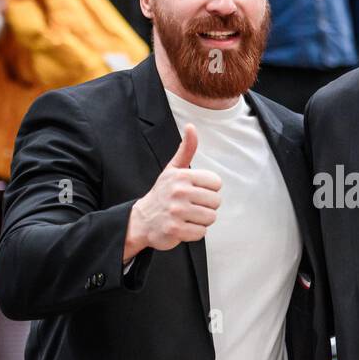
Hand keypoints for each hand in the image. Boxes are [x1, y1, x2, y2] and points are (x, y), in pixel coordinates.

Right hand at [123, 124, 221, 258]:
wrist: (141, 220)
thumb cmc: (163, 193)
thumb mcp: (173, 169)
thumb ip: (186, 149)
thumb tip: (191, 126)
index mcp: (182, 175)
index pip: (216, 184)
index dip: (208, 190)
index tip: (194, 192)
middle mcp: (179, 192)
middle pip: (216, 202)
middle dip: (206, 207)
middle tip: (190, 206)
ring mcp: (176, 211)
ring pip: (210, 218)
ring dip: (201, 220)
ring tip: (186, 216)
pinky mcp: (175, 229)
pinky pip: (201, 233)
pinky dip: (194, 233)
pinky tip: (182, 226)